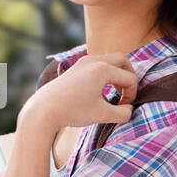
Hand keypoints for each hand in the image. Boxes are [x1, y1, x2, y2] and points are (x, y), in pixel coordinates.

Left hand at [20, 53, 139, 133]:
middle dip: (129, 77)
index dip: (132, 95)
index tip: (124, 109)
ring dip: (117, 76)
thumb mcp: (103, 115)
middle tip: (127, 94)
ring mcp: (83, 62)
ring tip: (115, 95)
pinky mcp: (76, 67)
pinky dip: (106, 75)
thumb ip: (123, 113)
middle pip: (123, 60)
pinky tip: (101, 93)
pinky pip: (99, 64)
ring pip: (110, 61)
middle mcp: (93, 60)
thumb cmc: (73, 111)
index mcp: (102, 69)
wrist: (43, 110)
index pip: (130, 79)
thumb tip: (129, 109)